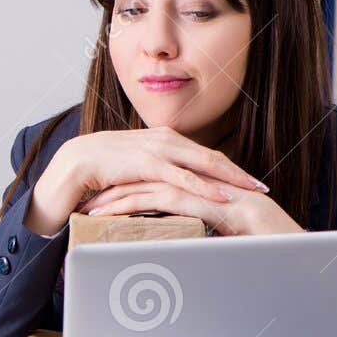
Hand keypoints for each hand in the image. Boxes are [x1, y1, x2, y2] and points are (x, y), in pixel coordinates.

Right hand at [25, 126, 267, 236]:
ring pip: (205, 164)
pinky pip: (183, 177)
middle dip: (240, 173)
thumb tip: (167, 189)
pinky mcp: (147, 163)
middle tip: (263, 188)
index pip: (204, 155)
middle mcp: (166, 139)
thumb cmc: (100, 168)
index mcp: (164, 139)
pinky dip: (206, 187)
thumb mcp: (134, 168)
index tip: (249, 182)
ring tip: (253, 193)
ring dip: (232, 179)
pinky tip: (223, 197)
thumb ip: (153, 173)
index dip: (229, 168)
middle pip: (212, 157)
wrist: (74, 161)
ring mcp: (158, 149)